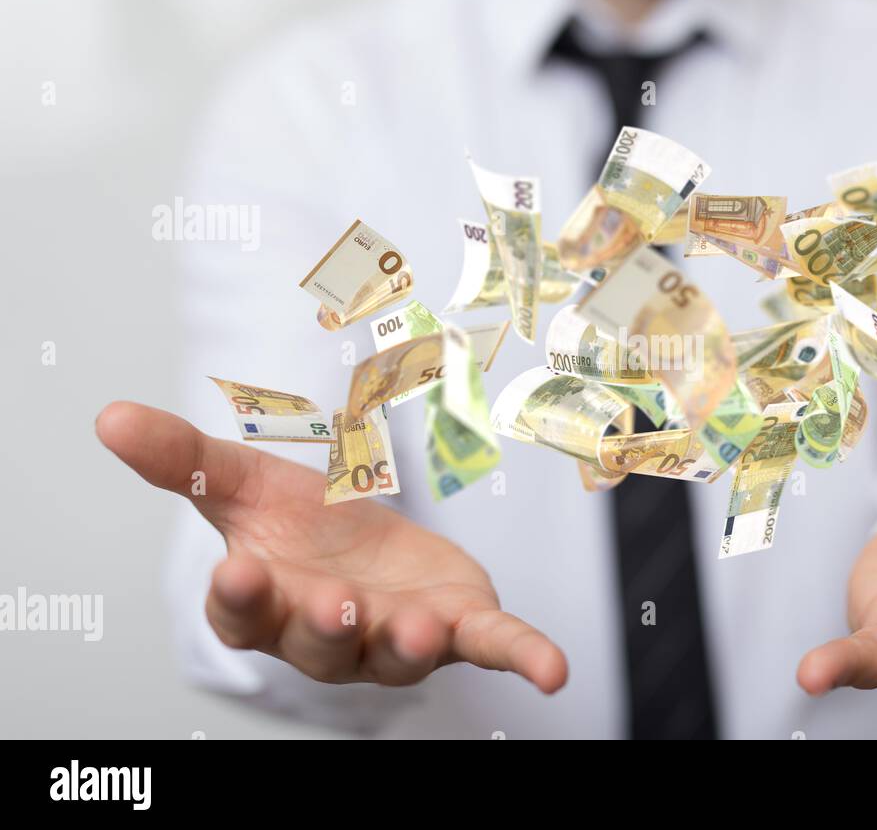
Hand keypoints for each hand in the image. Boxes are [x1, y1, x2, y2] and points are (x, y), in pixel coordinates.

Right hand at [95, 401, 566, 689]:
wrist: (368, 543)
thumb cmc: (302, 526)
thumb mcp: (244, 483)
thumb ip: (185, 460)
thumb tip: (109, 416)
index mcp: (268, 603)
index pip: (242, 612)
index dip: (239, 597)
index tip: (237, 569)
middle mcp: (329, 632)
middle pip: (320, 641)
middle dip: (325, 625)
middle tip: (332, 602)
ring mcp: (397, 634)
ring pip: (398, 652)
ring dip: (408, 643)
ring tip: (418, 627)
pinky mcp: (458, 627)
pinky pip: (492, 648)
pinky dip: (523, 658)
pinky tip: (554, 671)